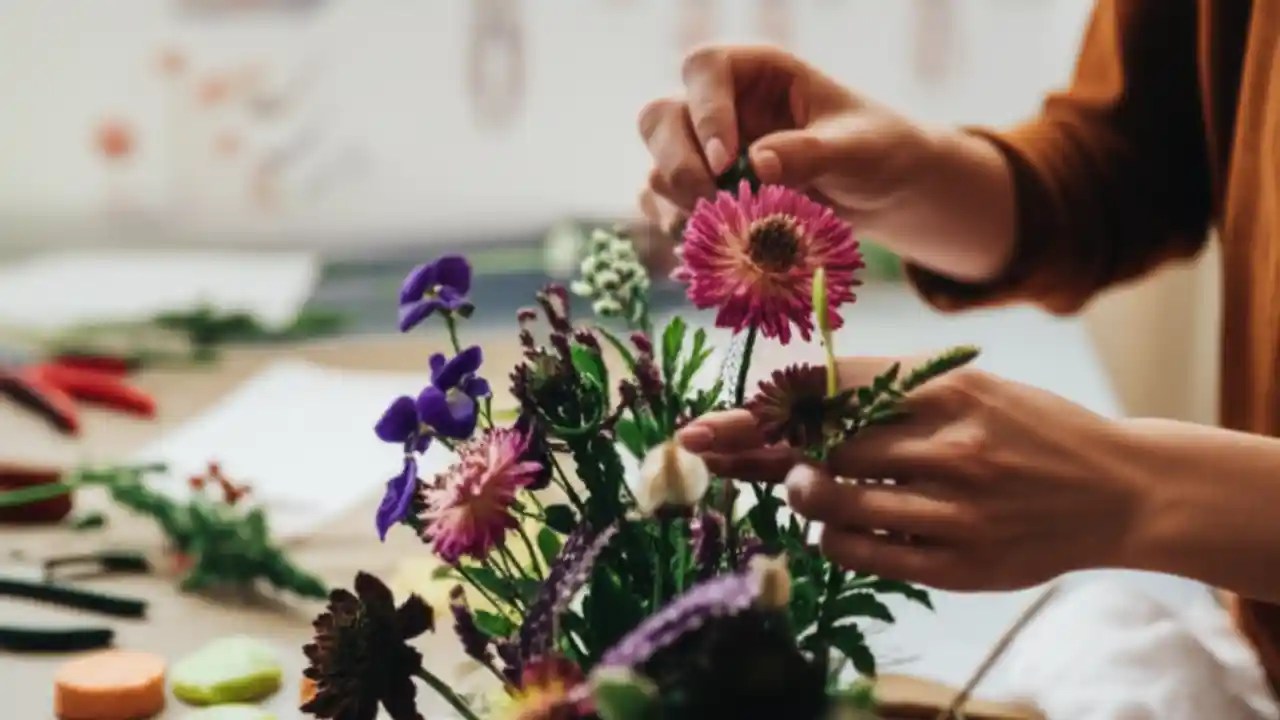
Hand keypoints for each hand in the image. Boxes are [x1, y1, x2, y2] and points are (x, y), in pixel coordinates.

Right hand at [637, 45, 1015, 281]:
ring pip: (655, 166)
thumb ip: (810, 152)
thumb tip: (757, 164)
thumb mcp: (857, 149)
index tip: (729, 161)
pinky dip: (678, 229)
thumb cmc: (875, 152)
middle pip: (660, 118)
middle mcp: (718, 106)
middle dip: (679, 166)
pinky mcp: (699, 193)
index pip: (704, 69)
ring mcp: (701, 151)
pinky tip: (714, 247)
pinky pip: (661, 207)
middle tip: (714, 204)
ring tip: (724, 232)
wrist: (879, 193)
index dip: (706, 112)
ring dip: (679, 204)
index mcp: (755, 72)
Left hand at [678, 357, 1147, 590]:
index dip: (763, 404)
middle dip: (758, 450)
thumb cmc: (1030, 430)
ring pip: (831, 500)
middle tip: (717, 450)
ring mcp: (955, 510)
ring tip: (803, 485)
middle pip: (819, 444)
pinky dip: (831, 537)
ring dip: (799, 493)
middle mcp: (951, 446)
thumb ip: (891, 388)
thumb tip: (792, 397)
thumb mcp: (971, 387)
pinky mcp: (958, 565)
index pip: (831, 388)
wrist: (1119, 491)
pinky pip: (860, 552)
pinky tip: (836, 524)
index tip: (715, 419)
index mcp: (951, 389)